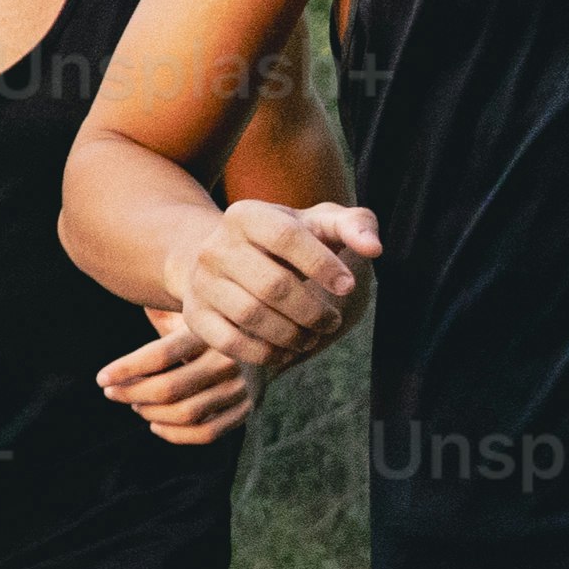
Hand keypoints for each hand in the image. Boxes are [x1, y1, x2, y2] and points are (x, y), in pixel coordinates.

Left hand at [97, 315, 265, 446]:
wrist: (266, 335)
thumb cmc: (211, 324)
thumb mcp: (190, 311)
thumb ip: (162, 313)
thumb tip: (133, 302)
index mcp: (210, 332)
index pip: (160, 354)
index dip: (126, 369)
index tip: (101, 378)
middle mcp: (229, 360)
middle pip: (169, 388)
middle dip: (132, 394)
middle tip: (112, 392)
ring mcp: (241, 388)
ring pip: (186, 414)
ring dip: (151, 414)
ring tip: (135, 405)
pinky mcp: (246, 409)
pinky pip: (206, 434)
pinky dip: (174, 435)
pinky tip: (156, 425)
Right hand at [159, 197, 382, 372]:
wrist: (223, 259)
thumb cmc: (286, 242)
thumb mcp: (318, 223)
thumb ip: (355, 225)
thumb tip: (374, 248)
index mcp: (246, 215)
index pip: (286, 236)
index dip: (321, 264)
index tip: (348, 286)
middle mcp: (215, 246)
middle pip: (272, 284)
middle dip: (312, 310)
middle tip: (333, 322)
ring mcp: (201, 282)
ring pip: (251, 316)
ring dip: (292, 335)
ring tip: (312, 337)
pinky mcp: (195, 315)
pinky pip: (230, 342)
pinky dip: (265, 353)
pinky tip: (286, 351)